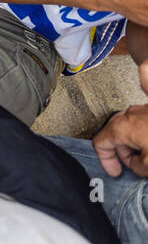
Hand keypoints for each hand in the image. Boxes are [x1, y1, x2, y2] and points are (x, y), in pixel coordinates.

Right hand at [93, 62, 147, 176]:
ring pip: (129, 123)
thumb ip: (135, 166)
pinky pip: (142, 104)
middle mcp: (129, 114)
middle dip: (121, 150)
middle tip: (134, 164)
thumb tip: (136, 164)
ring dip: (133, 139)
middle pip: (114, 132)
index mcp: (121, 127)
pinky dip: (142, 90)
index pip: (100, 143)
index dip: (105, 160)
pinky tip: (143, 72)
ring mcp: (143, 108)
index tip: (115, 171)